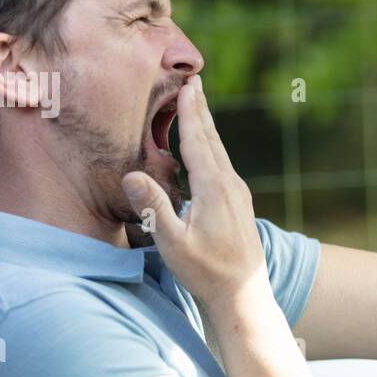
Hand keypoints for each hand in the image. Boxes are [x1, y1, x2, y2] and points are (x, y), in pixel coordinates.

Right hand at [121, 75, 268, 306]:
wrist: (245, 294)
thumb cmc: (207, 272)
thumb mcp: (174, 244)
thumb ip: (153, 207)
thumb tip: (132, 175)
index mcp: (214, 189)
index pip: (199, 141)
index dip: (191, 112)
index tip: (189, 85)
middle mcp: (230, 186)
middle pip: (212, 140)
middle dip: (201, 110)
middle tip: (195, 82)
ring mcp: (238, 195)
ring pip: (220, 153)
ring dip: (208, 128)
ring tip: (199, 107)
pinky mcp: (239, 205)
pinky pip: (223, 166)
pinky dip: (213, 148)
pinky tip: (209, 151)